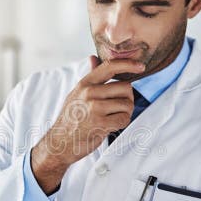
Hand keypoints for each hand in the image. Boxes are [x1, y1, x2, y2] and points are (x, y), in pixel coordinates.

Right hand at [31, 56, 143, 193]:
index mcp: (85, 83)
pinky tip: (111, 126)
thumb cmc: (71, 118)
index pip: (110, 66)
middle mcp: (89, 93)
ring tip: (112, 118)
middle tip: (118, 107)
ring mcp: (94, 108)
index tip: (141, 67)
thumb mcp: (76, 94)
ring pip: (127, 104)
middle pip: (125, 87)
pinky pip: (124, 119)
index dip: (128, 65)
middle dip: (128, 98)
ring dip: (125, 113)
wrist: (59, 142)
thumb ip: (89, 77)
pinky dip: (122, 123)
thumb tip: (93, 57)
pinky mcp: (100, 123)